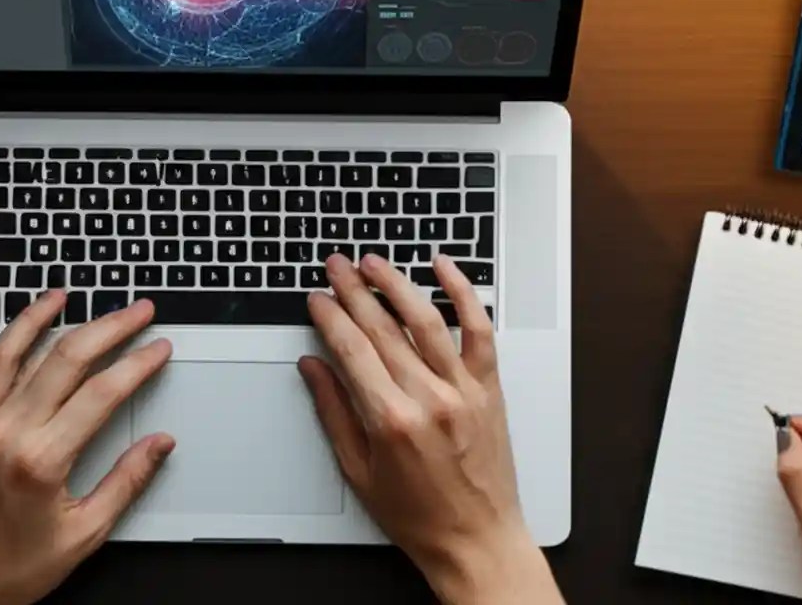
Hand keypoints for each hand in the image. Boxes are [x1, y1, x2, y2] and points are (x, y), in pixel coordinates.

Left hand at [0, 293, 175, 604]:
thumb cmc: (12, 567)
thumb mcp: (85, 533)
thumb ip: (127, 482)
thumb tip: (159, 445)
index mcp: (42, 459)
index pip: (102, 393)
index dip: (137, 365)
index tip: (160, 349)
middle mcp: (11, 432)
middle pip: (69, 360)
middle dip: (112, 328)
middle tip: (142, 312)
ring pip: (28, 352)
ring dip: (62, 319)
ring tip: (89, 296)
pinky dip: (16, 332)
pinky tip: (36, 315)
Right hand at [300, 254, 562, 604]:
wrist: (476, 538)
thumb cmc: (419, 515)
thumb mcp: (358, 471)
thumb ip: (333, 412)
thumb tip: (313, 367)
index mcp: (390, 420)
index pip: (351, 349)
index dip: (329, 317)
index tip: (316, 298)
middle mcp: (428, 398)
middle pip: (383, 328)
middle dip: (353, 291)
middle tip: (336, 267)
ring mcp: (463, 388)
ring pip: (427, 319)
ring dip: (397, 284)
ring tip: (374, 263)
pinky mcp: (489, 387)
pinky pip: (480, 330)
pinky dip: (464, 294)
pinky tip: (445, 269)